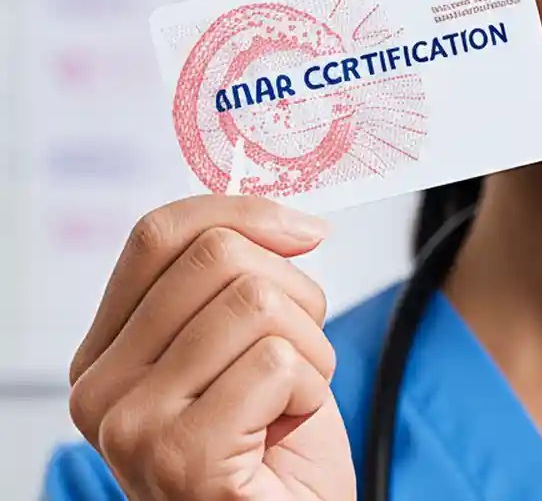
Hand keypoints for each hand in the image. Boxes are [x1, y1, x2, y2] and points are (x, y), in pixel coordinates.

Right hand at [68, 195, 355, 499]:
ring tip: (287, 403)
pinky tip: (284, 433)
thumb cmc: (272, 452)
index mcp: (107, 351)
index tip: (305, 231)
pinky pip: (279, 362)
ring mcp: (132, 425)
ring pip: (257, 303)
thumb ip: (238, 285)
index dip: (243, 214)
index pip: (160, 235)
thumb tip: (290, 221)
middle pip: (218, 257)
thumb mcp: (247, 349)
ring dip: (309, 352)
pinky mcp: (180, 458)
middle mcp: (100, 386)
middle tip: (295, 359)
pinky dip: (311, 392)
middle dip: (295, 296)